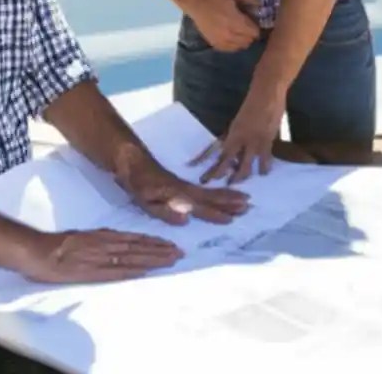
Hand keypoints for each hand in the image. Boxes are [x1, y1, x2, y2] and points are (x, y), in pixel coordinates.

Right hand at [19, 229, 183, 283]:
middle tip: (180, 253)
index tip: (170, 245)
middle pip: (139, 247)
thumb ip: (102, 239)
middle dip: (160, 250)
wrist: (39, 251)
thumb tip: (118, 242)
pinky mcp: (92, 271)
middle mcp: (106, 244)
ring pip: (132, 257)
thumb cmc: (58, 244)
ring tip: (171, 260)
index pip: (135, 239)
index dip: (154, 242)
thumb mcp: (84, 236)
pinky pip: (115, 271)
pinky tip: (146, 271)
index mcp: (104, 236)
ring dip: (153, 259)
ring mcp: (100, 257)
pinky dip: (132, 270)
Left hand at [122, 156, 251, 224]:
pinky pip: (204, 190)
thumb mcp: (146, 201)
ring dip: (228, 196)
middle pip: (212, 197)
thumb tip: (187, 218)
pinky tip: (223, 196)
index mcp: (178, 195)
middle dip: (230, 202)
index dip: (217, 214)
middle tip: (249, 206)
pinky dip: (217, 193)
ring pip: (210, 192)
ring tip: (245, 199)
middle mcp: (185, 190)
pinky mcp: (181, 184)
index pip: (202, 206)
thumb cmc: (137, 183)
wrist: (132, 161)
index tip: (233, 219)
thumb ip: (166, 210)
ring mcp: (184, 186)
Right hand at [187, 0, 261, 51]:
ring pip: (240, 46)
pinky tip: (231, 36)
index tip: (254, 21)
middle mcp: (230, 34)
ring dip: (243, 40)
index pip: (255, 32)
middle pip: (249, 41)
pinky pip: (230, 49)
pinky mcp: (214, 44)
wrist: (195, 2)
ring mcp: (221, 41)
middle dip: (250, 33)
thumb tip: (260, 6)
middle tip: (247, 25)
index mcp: (236, 22)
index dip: (256, 26)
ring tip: (239, 31)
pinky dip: (234, 44)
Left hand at [194, 94, 283, 183]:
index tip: (205, 178)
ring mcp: (254, 142)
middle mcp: (239, 139)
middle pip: (227, 163)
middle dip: (223, 176)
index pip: (218, 154)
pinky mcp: (267, 141)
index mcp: (231, 132)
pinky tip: (264, 174)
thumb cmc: (253, 103)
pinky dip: (264, 168)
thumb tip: (232, 146)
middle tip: (223, 185)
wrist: (267, 93)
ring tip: (241, 182)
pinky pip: (264, 160)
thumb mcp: (239, 120)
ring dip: (242, 176)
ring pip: (245, 166)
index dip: (212, 166)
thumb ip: (236, 134)